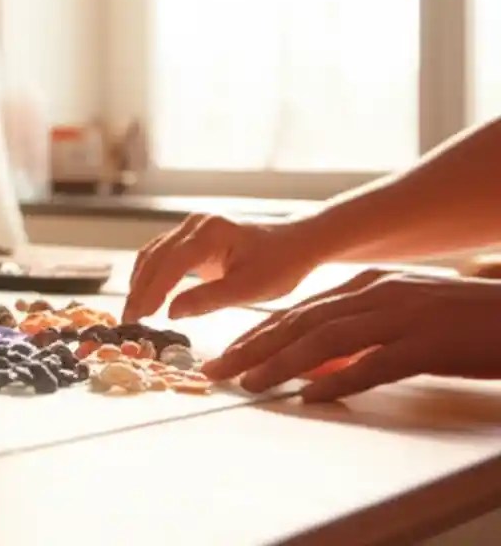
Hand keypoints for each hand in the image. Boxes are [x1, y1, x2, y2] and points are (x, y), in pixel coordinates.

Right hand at [123, 213, 322, 322]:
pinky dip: (150, 274)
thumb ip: (209, 299)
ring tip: (133, 312)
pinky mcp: (191, 236)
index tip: (140, 316)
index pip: (172, 263)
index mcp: (211, 232)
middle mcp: (196, 223)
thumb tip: (171, 313)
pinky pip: (162, 254)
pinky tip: (145, 295)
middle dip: (140, 289)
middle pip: (156, 256)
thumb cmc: (280, 264)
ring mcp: (191, 226)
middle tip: (129, 320)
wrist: (298, 242)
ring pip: (153, 253)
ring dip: (140, 282)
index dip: (153, 291)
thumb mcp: (250, 288)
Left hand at [202, 270, 500, 401]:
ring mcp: (405, 316)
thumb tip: (316, 369)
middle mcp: (380, 294)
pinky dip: (340, 380)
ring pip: (327, 339)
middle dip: (253, 347)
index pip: (301, 310)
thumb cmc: (467, 322)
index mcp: (372, 286)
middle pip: (302, 321)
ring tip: (250, 385)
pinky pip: (376, 363)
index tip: (225, 355)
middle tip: (217, 371)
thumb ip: (362, 336)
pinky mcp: (430, 343)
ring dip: (282, 363)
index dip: (258, 333)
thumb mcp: (405, 320)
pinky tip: (312, 397)